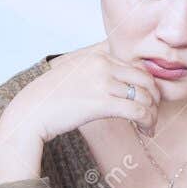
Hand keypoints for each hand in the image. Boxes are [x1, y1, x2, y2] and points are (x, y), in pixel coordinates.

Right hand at [19, 40, 162, 141]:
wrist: (30, 112)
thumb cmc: (52, 98)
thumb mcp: (77, 73)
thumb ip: (99, 71)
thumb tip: (122, 82)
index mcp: (98, 55)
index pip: (137, 67)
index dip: (148, 85)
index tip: (148, 100)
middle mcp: (103, 64)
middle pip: (147, 79)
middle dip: (155, 99)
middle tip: (153, 115)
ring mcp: (103, 82)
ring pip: (146, 96)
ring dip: (152, 115)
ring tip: (149, 127)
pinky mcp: (102, 102)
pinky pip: (138, 111)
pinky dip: (147, 122)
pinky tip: (145, 132)